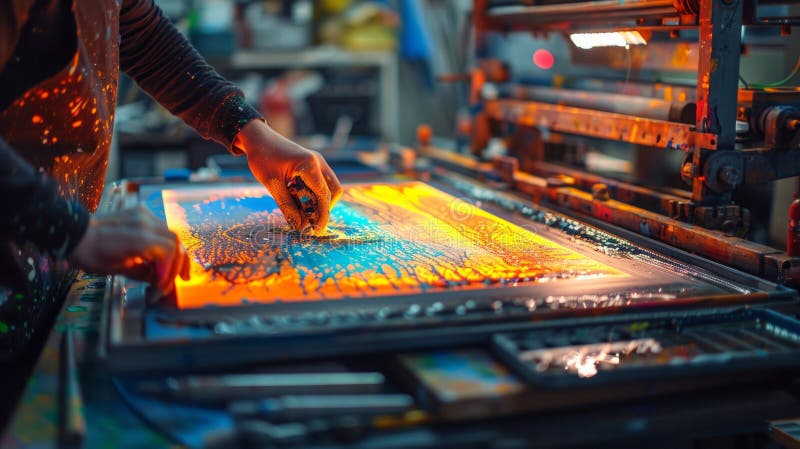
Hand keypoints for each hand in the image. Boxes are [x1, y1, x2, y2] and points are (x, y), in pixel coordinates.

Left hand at [69, 206, 190, 293]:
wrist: (73, 233)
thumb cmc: (91, 255)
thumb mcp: (119, 270)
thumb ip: (145, 274)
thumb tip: (160, 283)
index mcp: (140, 238)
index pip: (169, 253)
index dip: (169, 272)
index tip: (162, 287)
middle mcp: (145, 222)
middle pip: (175, 242)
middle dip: (179, 263)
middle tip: (181, 279)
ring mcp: (143, 214)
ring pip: (171, 234)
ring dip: (176, 253)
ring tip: (176, 269)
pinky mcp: (140, 212)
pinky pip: (161, 228)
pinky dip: (166, 243)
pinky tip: (163, 256)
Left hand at [234, 120, 341, 233]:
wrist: (258, 137)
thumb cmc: (263, 157)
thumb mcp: (272, 184)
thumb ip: (286, 206)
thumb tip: (299, 226)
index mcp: (309, 165)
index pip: (323, 195)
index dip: (322, 215)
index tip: (316, 231)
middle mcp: (318, 162)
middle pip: (333, 191)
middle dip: (324, 209)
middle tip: (310, 223)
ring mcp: (317, 162)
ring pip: (328, 187)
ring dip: (319, 202)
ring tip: (302, 212)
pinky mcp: (312, 164)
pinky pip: (320, 183)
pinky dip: (314, 195)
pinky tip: (298, 201)